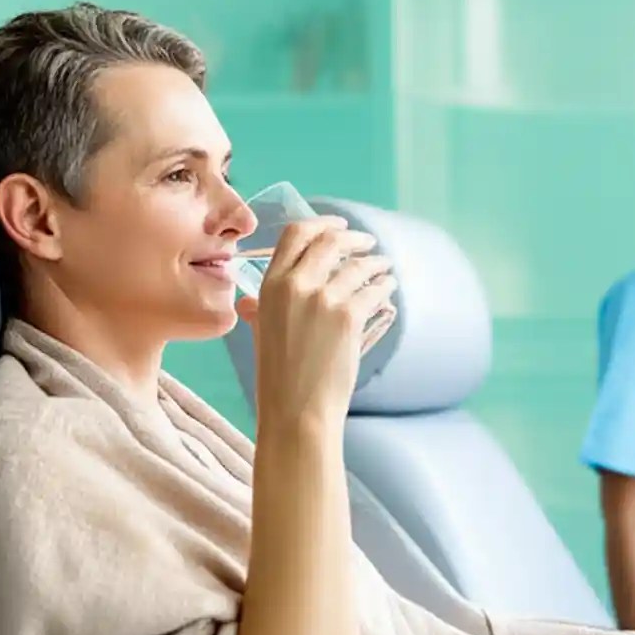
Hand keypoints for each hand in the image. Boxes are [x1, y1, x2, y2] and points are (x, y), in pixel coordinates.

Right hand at [235, 217, 397, 424]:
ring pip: (358, 265)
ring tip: (385, 267)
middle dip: (355, 238)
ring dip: (376, 263)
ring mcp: (323, 299)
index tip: (339, 226)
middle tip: (369, 243)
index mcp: (269, 286)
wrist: (296, 410)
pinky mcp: (349, 317)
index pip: (295, 234)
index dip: (322, 223)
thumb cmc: (279, 379)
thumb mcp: (259, 336)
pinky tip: (388, 288)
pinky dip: (385, 286)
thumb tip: (247, 303)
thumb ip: (258, 312)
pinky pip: (374, 289)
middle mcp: (295, 285)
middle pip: (330, 241)